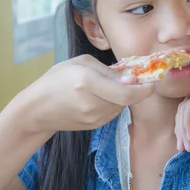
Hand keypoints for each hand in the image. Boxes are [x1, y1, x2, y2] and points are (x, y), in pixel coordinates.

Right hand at [15, 55, 154, 135]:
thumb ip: (108, 70)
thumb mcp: (81, 63)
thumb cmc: (57, 79)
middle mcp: (92, 103)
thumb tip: (133, 78)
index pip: (126, 93)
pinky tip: (100, 96)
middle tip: (135, 77)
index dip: (144, 89)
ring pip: (122, 105)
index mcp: (87, 83)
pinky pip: (114, 111)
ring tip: (108, 85)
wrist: (37, 110)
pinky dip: (114, 102)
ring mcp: (94, 118)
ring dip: (123, 95)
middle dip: (136, 88)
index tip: (153, 80)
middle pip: (127, 100)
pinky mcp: (95, 125)